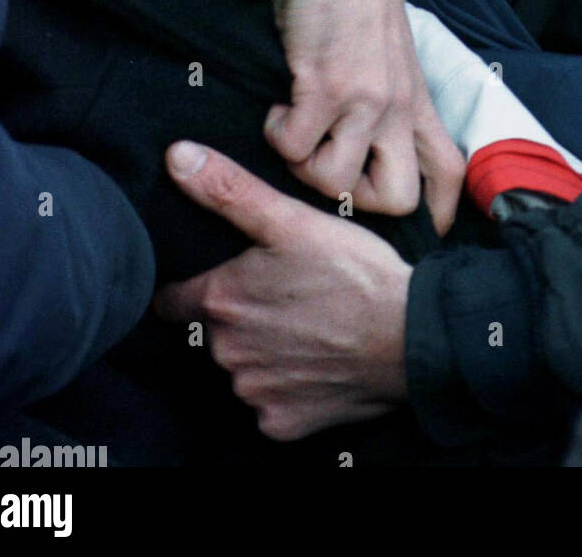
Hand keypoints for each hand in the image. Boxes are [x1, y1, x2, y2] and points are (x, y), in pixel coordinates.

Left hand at [155, 141, 411, 440]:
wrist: (410, 335)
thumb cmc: (354, 272)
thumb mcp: (291, 219)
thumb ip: (228, 190)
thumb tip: (176, 157)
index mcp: (220, 301)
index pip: (171, 300)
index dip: (190, 286)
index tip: (220, 278)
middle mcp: (227, 354)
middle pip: (212, 335)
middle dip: (236, 317)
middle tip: (280, 296)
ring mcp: (254, 393)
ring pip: (241, 369)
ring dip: (261, 352)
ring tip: (304, 325)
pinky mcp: (281, 425)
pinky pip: (270, 405)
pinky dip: (287, 388)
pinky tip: (316, 362)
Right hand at [271, 0, 462, 231]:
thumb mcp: (388, 45)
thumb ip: (385, 88)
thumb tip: (365, 128)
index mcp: (414, 96)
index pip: (451, 170)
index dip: (438, 212)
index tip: (416, 228)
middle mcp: (397, 105)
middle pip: (396, 198)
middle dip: (353, 198)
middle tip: (325, 162)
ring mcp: (363, 98)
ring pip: (334, 182)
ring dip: (302, 163)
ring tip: (293, 124)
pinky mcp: (323, 86)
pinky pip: (291, 146)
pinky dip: (273, 132)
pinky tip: (274, 101)